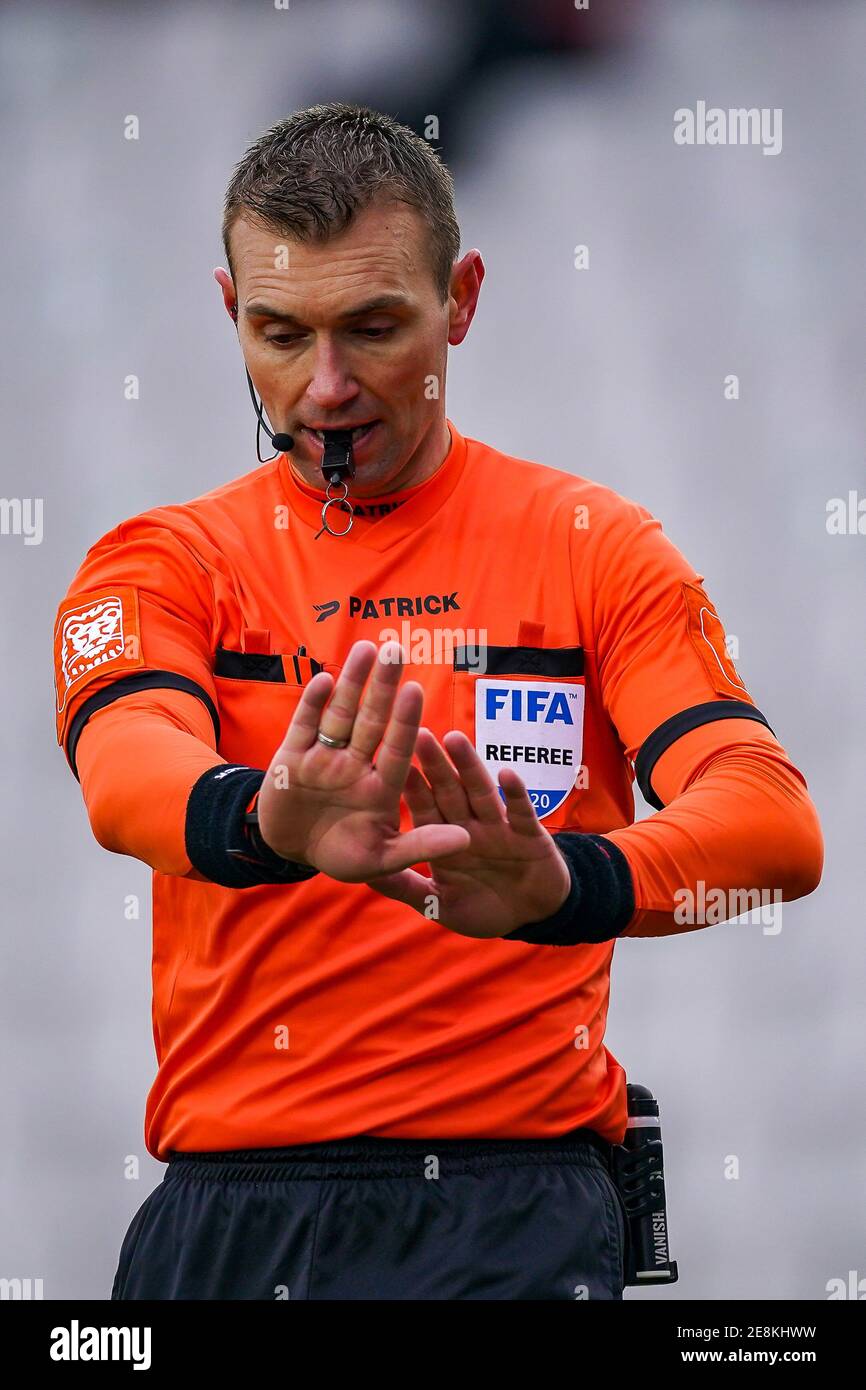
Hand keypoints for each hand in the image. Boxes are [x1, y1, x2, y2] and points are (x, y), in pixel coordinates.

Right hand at [256, 641, 470, 881]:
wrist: (292, 852)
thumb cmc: (342, 855)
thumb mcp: (381, 859)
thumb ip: (420, 847)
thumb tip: (467, 841)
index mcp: (381, 786)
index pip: (397, 748)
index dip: (405, 721)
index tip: (416, 691)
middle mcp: (356, 765)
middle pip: (371, 720)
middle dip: (383, 687)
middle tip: (396, 650)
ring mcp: (324, 757)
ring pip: (340, 714)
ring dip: (352, 682)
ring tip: (367, 649)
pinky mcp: (292, 756)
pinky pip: (304, 724)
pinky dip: (312, 703)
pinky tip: (325, 679)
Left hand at [367, 728, 571, 937]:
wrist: (533, 918)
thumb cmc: (485, 910)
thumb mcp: (440, 905)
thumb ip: (407, 888)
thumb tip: (365, 875)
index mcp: (445, 840)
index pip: (424, 808)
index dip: (410, 787)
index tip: (390, 761)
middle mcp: (470, 827)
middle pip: (449, 791)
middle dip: (434, 765)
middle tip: (419, 734)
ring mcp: (500, 828)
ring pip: (481, 792)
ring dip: (469, 767)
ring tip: (455, 739)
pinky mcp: (530, 835)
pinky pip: (521, 812)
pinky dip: (515, 794)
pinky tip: (506, 774)